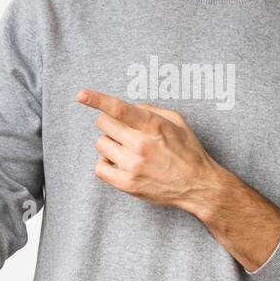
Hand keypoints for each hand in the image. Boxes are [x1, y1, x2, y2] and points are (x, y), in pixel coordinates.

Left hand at [76, 88, 224, 212]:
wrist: (198, 186)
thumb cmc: (188, 151)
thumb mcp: (176, 121)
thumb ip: (150, 110)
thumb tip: (126, 107)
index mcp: (153, 126)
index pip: (120, 109)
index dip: (98, 100)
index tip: (81, 94)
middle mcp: (141, 145)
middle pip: (104, 123)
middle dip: (111, 123)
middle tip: (125, 131)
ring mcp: (133, 166)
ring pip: (101, 144)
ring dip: (110, 143)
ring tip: (126, 149)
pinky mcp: (127, 184)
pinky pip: (99, 167)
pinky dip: (105, 163)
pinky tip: (119, 163)